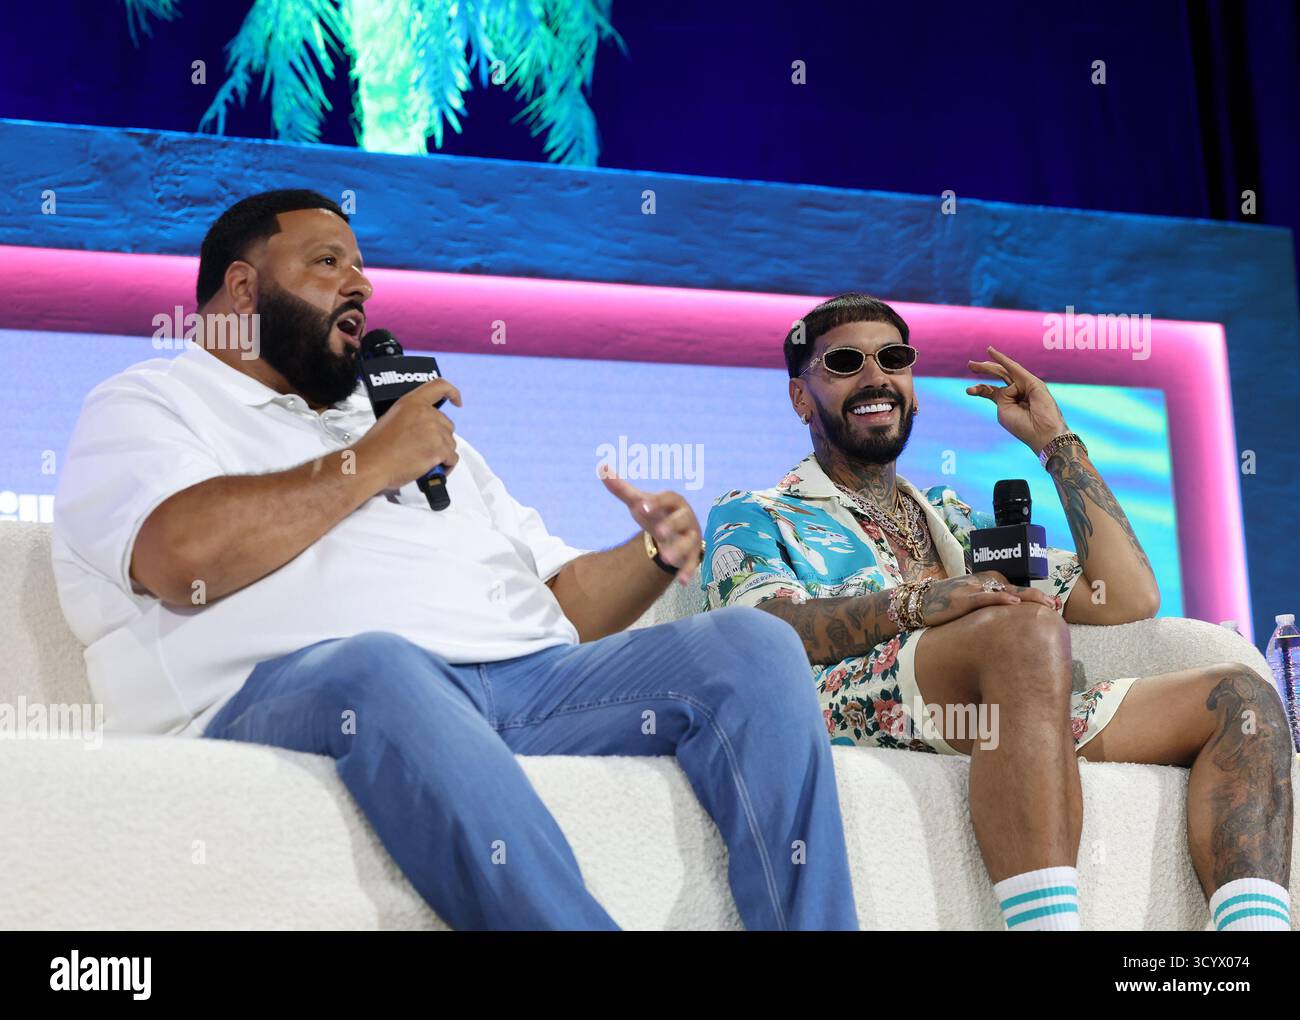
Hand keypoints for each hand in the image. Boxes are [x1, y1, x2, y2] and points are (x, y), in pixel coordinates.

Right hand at [352, 378, 462, 491]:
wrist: (370, 465)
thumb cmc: (376, 447)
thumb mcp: (392, 418)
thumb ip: (412, 416)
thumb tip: (423, 427)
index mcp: (412, 402)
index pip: (439, 386)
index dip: (452, 393)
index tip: (457, 401)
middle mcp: (425, 414)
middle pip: (447, 424)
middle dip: (439, 438)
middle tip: (423, 448)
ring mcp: (434, 431)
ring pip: (450, 443)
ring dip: (441, 453)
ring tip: (424, 460)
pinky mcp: (439, 449)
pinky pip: (452, 458)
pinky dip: (445, 466)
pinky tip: (433, 468)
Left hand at [600, 468, 702, 585]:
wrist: (673, 533)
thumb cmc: (656, 514)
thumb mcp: (639, 503)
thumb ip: (622, 489)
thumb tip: (601, 468)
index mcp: (673, 502)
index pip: (667, 499)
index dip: (656, 502)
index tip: (641, 506)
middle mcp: (685, 518)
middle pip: (681, 519)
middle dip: (671, 525)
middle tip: (659, 532)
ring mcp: (690, 536)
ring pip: (688, 542)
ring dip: (678, 550)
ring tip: (667, 558)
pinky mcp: (692, 554)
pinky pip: (693, 563)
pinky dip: (688, 571)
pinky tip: (682, 582)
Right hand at [918, 570, 1058, 627]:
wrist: (919, 603)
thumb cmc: (947, 606)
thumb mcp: (972, 605)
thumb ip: (991, 610)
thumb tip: (1010, 625)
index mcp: (989, 583)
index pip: (1018, 590)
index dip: (1036, 598)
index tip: (1054, 606)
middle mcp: (985, 582)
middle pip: (1018, 589)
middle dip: (1038, 597)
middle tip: (1056, 605)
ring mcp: (974, 588)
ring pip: (1007, 591)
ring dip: (1028, 597)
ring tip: (1046, 603)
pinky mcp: (962, 598)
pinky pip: (984, 597)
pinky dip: (1000, 598)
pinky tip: (1014, 602)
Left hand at [966, 345, 1069, 453]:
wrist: (1042, 432)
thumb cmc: (1023, 426)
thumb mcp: (1003, 410)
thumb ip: (998, 396)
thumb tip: (1005, 383)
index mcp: (1009, 402)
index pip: (991, 390)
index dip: (980, 388)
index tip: (968, 391)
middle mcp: (1017, 392)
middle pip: (999, 376)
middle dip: (984, 369)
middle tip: (969, 364)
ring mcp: (1025, 385)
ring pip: (1004, 371)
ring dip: (989, 366)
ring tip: (973, 363)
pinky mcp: (1032, 381)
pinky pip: (1014, 368)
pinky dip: (1002, 359)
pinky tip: (991, 352)